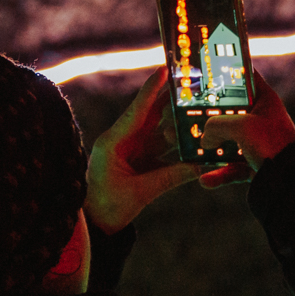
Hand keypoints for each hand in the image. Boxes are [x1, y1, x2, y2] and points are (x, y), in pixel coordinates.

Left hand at [87, 67, 202, 231]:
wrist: (94, 226)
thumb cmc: (108, 208)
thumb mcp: (142, 192)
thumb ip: (171, 177)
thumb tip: (200, 166)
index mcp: (113, 142)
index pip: (138, 110)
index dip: (153, 89)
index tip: (166, 69)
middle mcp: (120, 141)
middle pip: (149, 115)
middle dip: (169, 100)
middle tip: (190, 83)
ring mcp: (128, 150)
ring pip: (156, 131)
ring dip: (176, 123)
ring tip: (198, 108)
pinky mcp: (135, 161)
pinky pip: (158, 147)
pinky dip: (174, 143)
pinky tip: (191, 137)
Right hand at [196, 70, 294, 187]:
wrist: (290, 179)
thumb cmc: (271, 143)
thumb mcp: (239, 126)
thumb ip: (215, 126)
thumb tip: (205, 139)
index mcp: (265, 100)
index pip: (245, 77)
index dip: (227, 71)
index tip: (207, 71)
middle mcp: (262, 119)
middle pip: (230, 112)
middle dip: (210, 117)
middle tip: (188, 114)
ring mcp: (258, 142)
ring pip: (228, 142)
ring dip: (210, 149)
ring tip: (193, 152)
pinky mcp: (256, 164)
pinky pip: (232, 168)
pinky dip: (219, 174)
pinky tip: (205, 180)